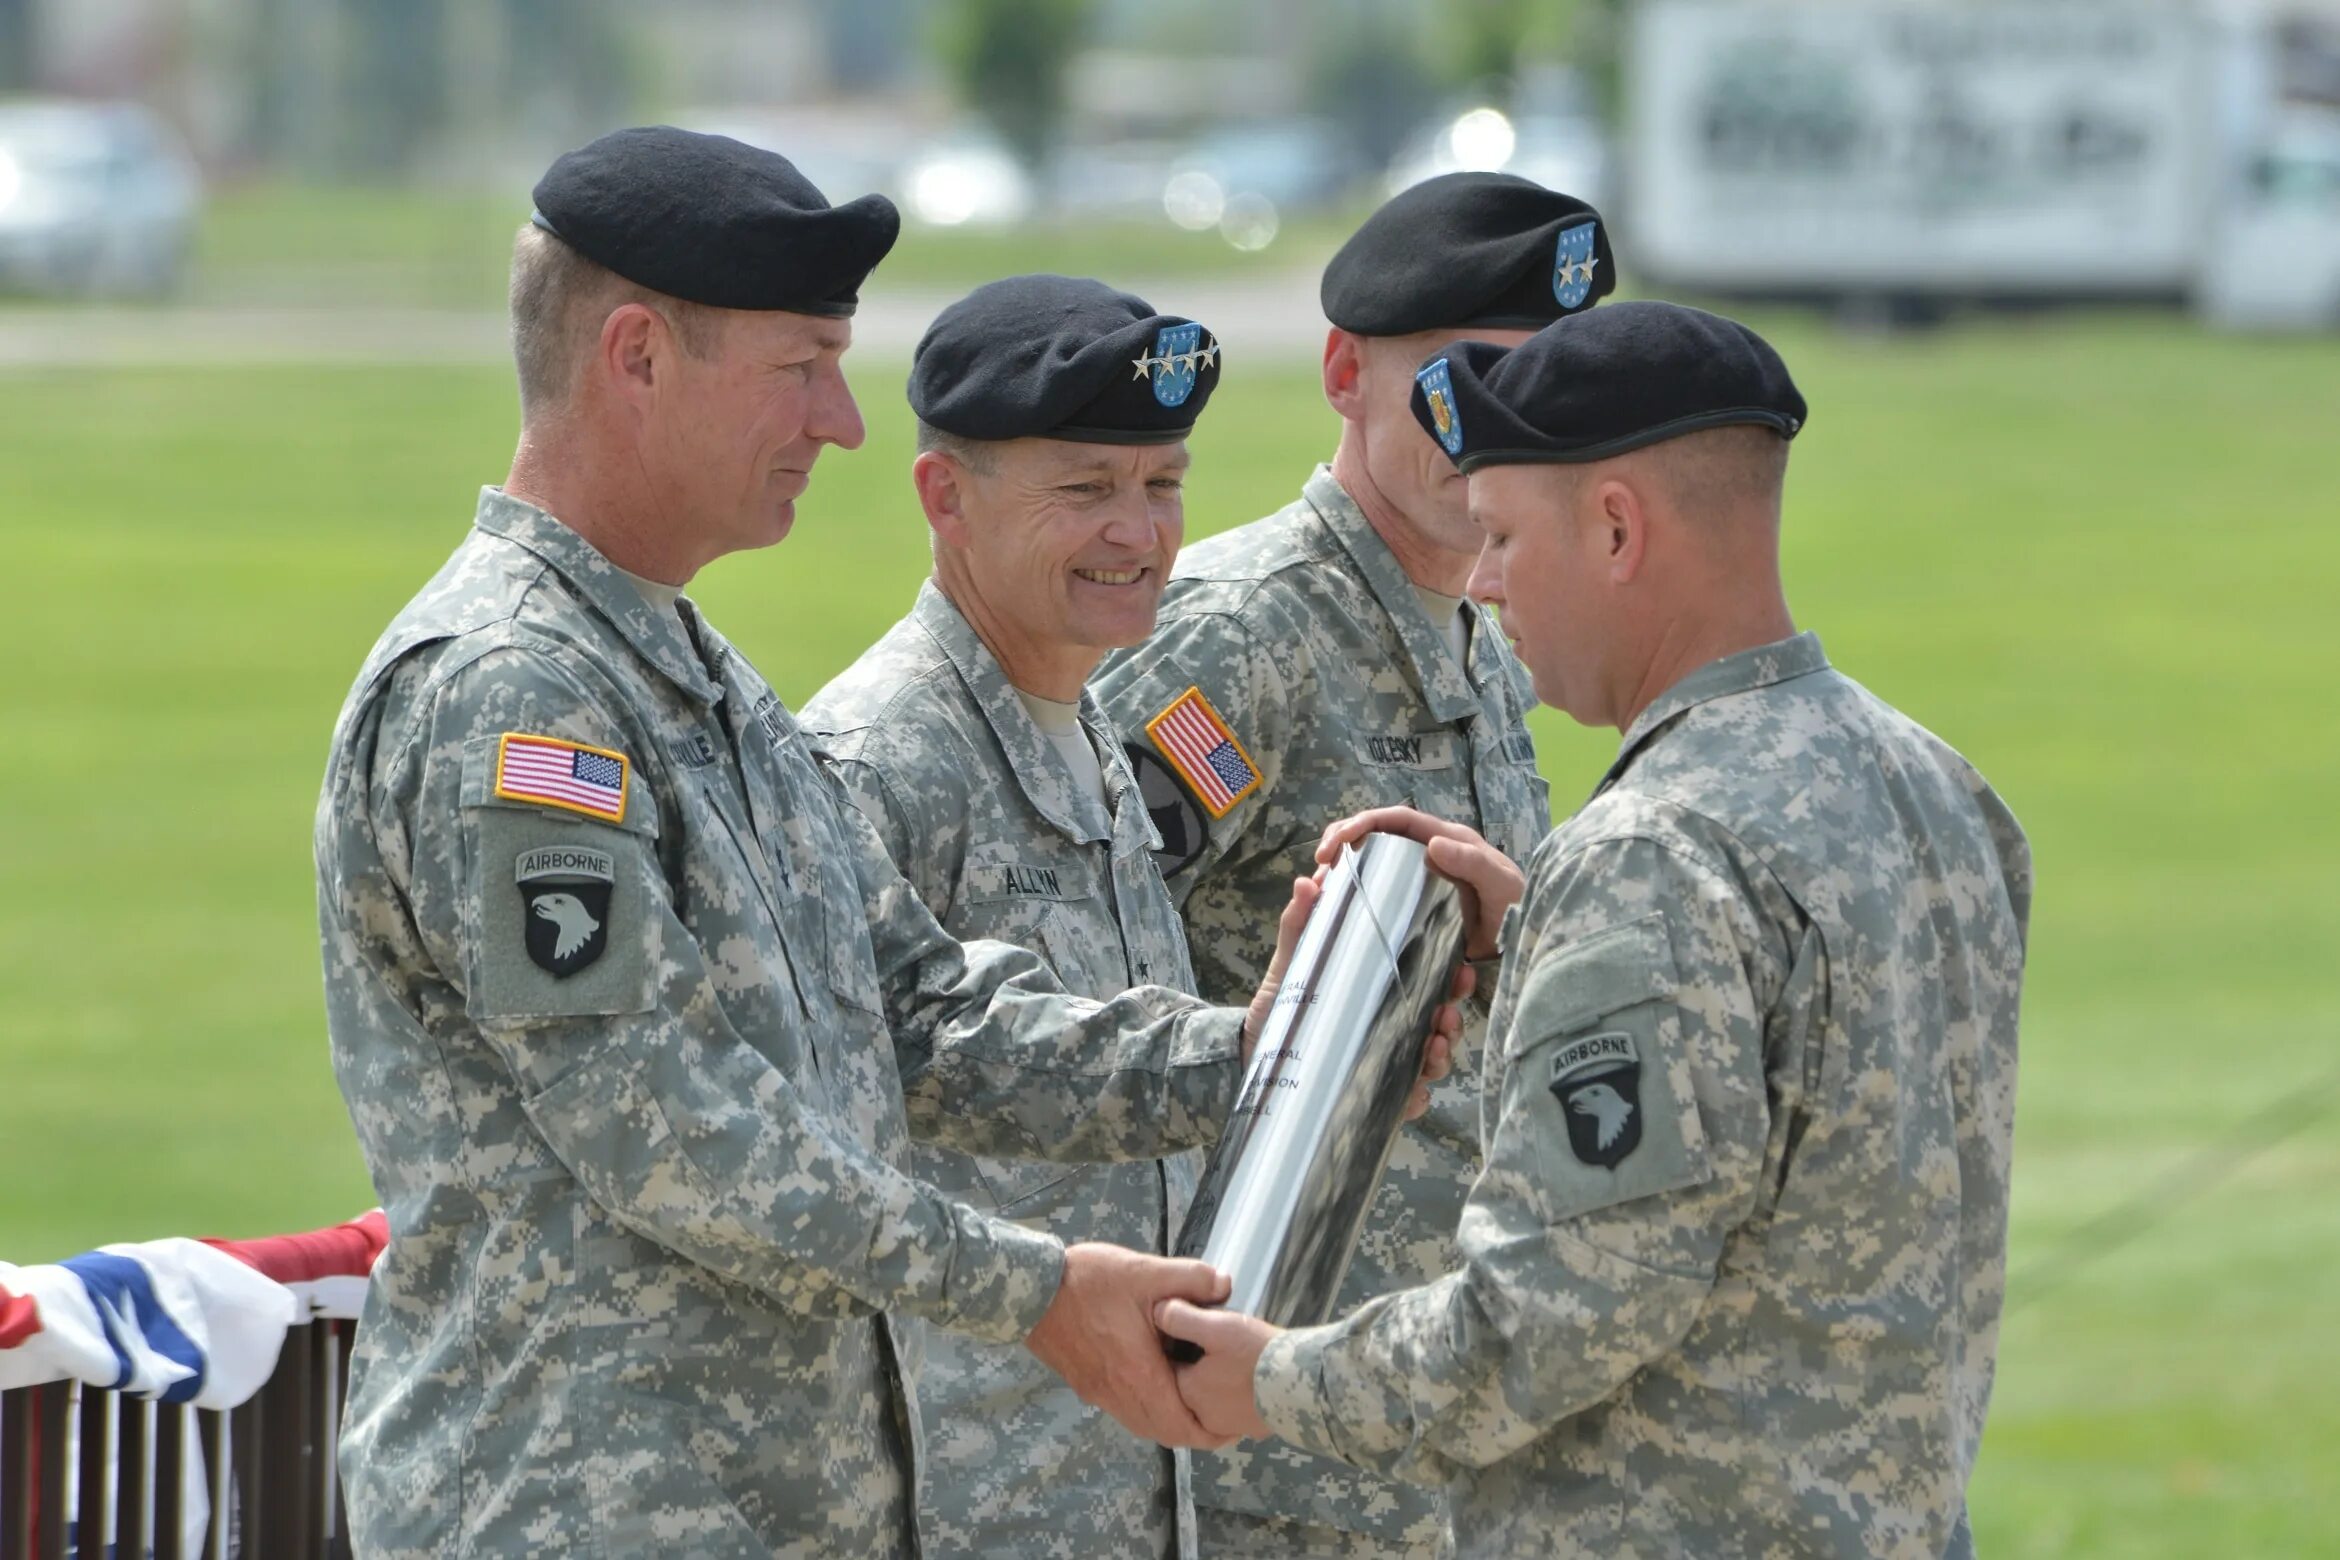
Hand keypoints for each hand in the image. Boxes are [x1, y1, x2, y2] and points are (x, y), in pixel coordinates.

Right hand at [1026, 1244, 1234, 1448]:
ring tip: (1192, 1399)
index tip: (1233, 1423)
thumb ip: (1190, 1279)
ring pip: (1142, 1424)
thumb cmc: (1087, 1282)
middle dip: (1194, 1430)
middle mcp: (1119, 1395)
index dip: (1211, 1431)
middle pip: (1163, 1432)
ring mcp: (1100, 1393)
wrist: (1031, 1291)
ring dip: (1169, 1420)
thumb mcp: (1144, 1272)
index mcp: (1140, 1376)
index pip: (1181, 1426)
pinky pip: (1124, 1410)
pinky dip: (1147, 1408)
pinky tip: (1156, 1380)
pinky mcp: (1086, 1384)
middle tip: (1218, 1414)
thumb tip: (1225, 1286)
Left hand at [1155, 1299, 1275, 1440]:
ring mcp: (1226, 1426)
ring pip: (1211, 1396)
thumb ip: (1182, 1318)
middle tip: (1217, 1340)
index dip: (1177, 1342)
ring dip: (1216, 1379)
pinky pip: (1232, 1407)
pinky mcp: (1250, 1429)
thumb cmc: (1256, 1355)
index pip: (1168, 1364)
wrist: (1304, 1385)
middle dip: (1197, 1362)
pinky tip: (1249, 1375)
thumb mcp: (1217, 1328)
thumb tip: (1158, 1311)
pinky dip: (1235, 1393)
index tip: (1193, 1327)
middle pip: (1189, 1381)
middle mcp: (1201, 1415)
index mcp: (1187, 1391)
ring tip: (1235, 1355)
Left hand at [1243, 873, 1464, 1122]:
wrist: (1250, 1050)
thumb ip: (1300, 925)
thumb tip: (1308, 881)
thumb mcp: (1291, 964)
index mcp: (1383, 994)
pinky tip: (1415, 1095)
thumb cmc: (1282, 1005)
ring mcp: (1384, 1063)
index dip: (1452, 978)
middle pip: (1438, 1025)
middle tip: (1448, 1014)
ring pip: (1429, 1062)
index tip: (1462, 968)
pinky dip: (1413, 1099)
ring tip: (1435, 1048)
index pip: (1429, 985)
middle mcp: (1391, 1029)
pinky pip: (1403, 1101)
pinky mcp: (1369, 1096)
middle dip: (1453, 1020)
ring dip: (1441, 1056)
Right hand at [1318, 808, 1524, 960]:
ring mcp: (1421, 876)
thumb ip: (1473, 863)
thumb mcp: (1501, 884)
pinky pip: (1379, 888)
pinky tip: (1338, 907)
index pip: (1396, 819)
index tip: (1335, 843)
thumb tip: (1432, 843)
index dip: (1362, 823)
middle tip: (1318, 866)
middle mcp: (1429, 851)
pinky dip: (1355, 892)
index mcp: (1447, 839)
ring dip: (1343, 868)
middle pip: (1376, 834)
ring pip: (1372, 860)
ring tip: (1319, 887)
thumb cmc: (1517, 907)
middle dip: (1341, 841)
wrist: (1526, 938)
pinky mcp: (1416, 901)